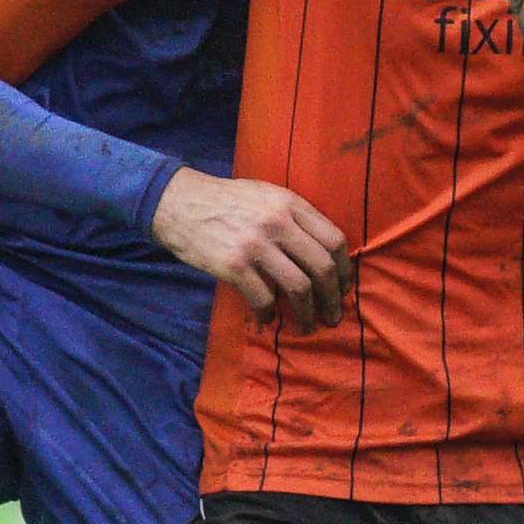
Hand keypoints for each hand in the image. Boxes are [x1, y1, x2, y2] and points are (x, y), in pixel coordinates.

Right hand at [153, 167, 354, 327]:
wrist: (179, 203)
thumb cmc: (226, 201)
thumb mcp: (266, 196)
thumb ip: (294, 218)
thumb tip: (323, 254)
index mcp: (290, 204)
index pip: (334, 240)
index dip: (345, 270)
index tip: (343, 288)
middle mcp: (278, 223)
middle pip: (322, 268)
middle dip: (332, 299)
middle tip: (331, 316)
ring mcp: (256, 245)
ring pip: (299, 288)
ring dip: (306, 315)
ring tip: (305, 327)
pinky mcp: (234, 266)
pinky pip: (264, 299)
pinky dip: (270, 316)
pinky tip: (267, 320)